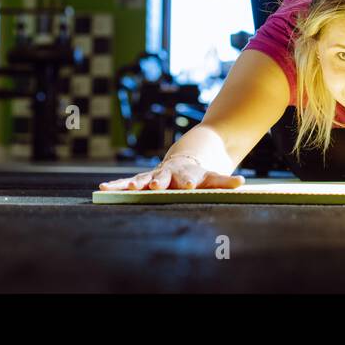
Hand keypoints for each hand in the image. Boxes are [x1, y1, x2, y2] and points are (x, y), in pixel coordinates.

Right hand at [98, 155, 244, 191]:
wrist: (189, 155)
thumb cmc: (202, 172)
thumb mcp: (214, 176)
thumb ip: (225, 182)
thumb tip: (241, 183)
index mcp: (189, 174)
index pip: (190, 177)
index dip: (189, 181)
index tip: (188, 185)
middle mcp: (170, 173)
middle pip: (165, 177)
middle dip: (159, 181)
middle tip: (154, 185)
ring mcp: (156, 175)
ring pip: (143, 179)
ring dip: (134, 184)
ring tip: (123, 188)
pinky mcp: (144, 178)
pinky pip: (128, 182)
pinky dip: (117, 185)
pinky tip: (102, 188)